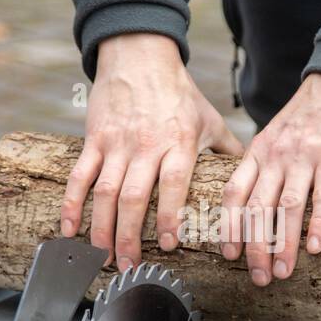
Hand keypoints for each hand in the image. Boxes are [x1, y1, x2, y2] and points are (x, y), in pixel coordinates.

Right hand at [61, 33, 243, 268]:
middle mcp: (146, 145)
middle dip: (130, 236)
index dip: (170, 216)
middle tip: (130, 266)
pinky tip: (69, 229)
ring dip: (102, 228)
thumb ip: (228, 150)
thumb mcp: (209, 118)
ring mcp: (117, 143)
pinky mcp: (94, 139)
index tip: (168, 244)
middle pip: (134, 197)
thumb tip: (250, 177)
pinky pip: (80, 176)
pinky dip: (71, 204)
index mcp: (178, 142)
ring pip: (105, 192)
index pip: (174, 184)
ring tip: (104, 255)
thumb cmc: (178, 90)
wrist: (139, 54)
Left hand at [221, 72, 320, 285]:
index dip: (229, 227)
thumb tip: (250, 205)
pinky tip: (315, 248)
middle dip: (254, 248)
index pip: (234, 193)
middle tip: (257, 278)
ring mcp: (303, 158)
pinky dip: (318, 224)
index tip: (228, 255)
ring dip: (283, 245)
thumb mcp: (273, 134)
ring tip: (283, 272)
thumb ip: (261, 164)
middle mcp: (275, 157)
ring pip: (286, 209)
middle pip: (257, 209)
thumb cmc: (307, 115)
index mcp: (257, 152)